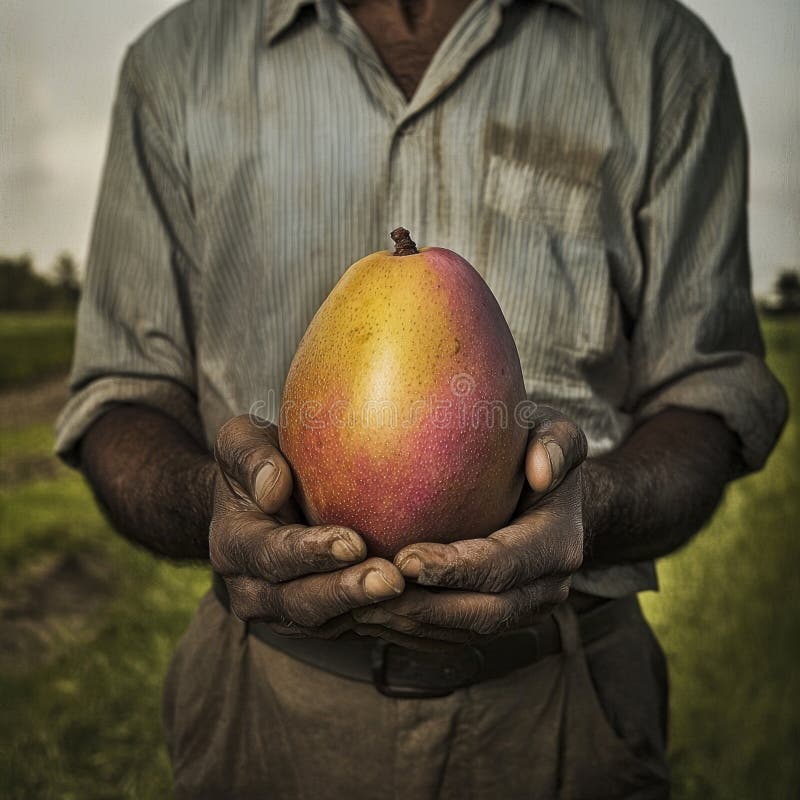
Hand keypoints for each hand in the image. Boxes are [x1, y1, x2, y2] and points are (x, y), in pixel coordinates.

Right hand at [209, 415, 404, 638]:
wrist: (258, 501)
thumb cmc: (258, 460)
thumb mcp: (242, 441)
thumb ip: (249, 457)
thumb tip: (272, 487)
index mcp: (233, 547)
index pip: (272, 555)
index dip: (311, 552)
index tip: (353, 542)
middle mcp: (253, 590)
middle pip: (301, 602)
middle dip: (347, 591)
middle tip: (391, 579)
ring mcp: (284, 613)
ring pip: (327, 623)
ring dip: (367, 609)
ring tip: (407, 590)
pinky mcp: (318, 620)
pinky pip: (349, 626)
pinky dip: (379, 616)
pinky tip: (414, 600)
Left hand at [352, 407, 586, 643]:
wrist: (550, 489)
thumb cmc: (537, 447)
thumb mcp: (555, 429)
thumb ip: (556, 441)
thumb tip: (540, 470)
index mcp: (557, 543)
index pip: (504, 565)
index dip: (454, 568)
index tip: (403, 557)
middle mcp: (546, 586)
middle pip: (484, 614)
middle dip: (425, 608)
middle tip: (371, 590)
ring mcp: (523, 609)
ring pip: (465, 633)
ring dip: (413, 626)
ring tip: (360, 607)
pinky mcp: (499, 619)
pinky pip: (455, 638)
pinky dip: (414, 631)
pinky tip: (372, 612)